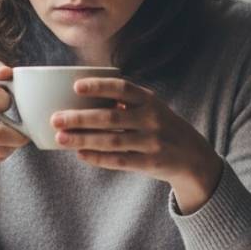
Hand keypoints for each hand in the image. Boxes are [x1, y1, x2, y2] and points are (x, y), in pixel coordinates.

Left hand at [51, 77, 223, 213]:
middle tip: (56, 119)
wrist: (194, 156)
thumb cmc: (160, 127)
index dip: (99, 86)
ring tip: (60, 138)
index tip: (75, 87)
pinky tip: (80, 155)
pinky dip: (99, 158)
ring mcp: (152, 142)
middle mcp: (152, 118)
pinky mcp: (151, 163)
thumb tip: (78, 96)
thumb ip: (123, 102)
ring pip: (112, 140)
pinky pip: (120, 160)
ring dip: (84, 140)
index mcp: (149, 100)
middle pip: (111, 117)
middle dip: (80, 118)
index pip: (122, 88)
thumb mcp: (150, 107)